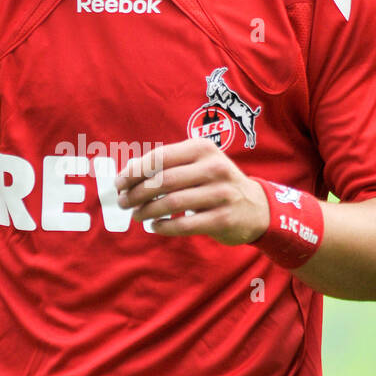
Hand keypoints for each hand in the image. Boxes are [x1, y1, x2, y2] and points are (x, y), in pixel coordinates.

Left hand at [114, 138, 270, 245]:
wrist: (256, 207)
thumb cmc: (216, 183)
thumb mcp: (199, 164)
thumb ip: (168, 165)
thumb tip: (127, 174)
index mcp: (202, 149)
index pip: (159, 157)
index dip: (134, 171)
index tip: (119, 183)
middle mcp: (213, 168)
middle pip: (163, 181)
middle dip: (136, 193)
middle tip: (123, 202)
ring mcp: (221, 193)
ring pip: (171, 203)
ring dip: (147, 211)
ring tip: (136, 215)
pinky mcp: (223, 218)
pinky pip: (184, 224)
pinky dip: (164, 226)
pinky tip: (155, 226)